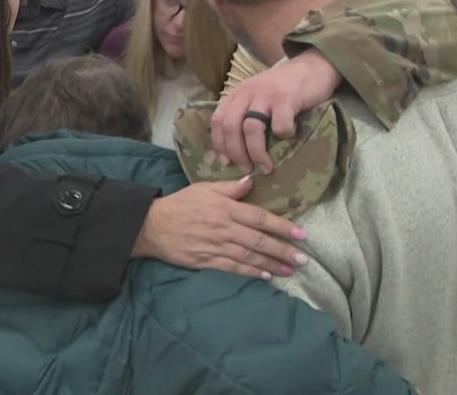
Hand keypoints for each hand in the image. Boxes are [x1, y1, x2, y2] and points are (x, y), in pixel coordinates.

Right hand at [132, 177, 308, 279]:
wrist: (152, 226)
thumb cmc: (181, 204)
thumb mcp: (204, 188)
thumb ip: (229, 188)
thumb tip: (252, 181)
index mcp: (225, 208)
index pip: (260, 218)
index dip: (282, 226)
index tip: (300, 234)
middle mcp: (224, 228)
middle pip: (259, 240)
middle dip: (283, 250)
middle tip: (304, 259)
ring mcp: (216, 246)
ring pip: (250, 256)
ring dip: (272, 264)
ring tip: (291, 270)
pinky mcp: (207, 261)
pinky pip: (234, 268)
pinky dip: (251, 272)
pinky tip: (266, 276)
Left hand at [212, 50, 341, 174]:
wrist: (314, 65)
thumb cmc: (286, 87)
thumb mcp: (258, 95)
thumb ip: (246, 113)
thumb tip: (237, 150)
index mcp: (238, 93)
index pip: (218, 120)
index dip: (219, 143)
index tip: (226, 162)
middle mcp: (248, 92)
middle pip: (231, 127)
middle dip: (237, 153)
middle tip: (247, 169)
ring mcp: (267, 94)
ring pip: (251, 128)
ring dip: (256, 153)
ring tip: (265, 167)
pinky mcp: (286, 98)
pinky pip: (280, 125)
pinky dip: (284, 136)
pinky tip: (290, 135)